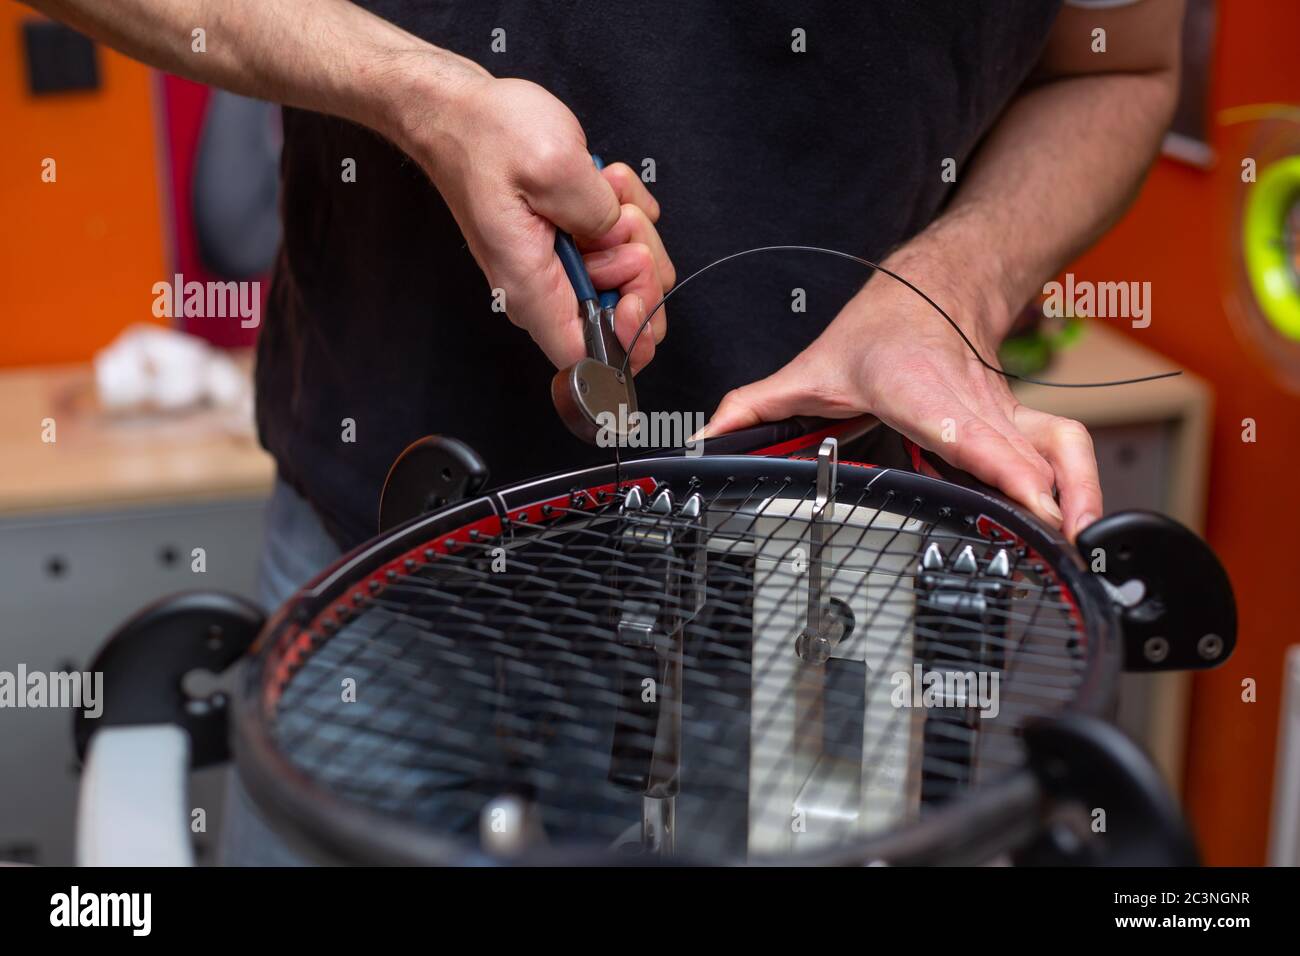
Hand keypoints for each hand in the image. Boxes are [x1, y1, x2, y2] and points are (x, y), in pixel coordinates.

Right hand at [398, 72, 673, 371]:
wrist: (458, 114)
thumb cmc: (488, 137)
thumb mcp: (553, 166)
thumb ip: (598, 214)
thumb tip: (621, 239)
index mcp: (532, 288)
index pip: (590, 359)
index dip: (628, 339)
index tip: (635, 295)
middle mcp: (547, 289)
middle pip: (626, 316)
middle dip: (642, 266)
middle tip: (617, 219)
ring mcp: (564, 267)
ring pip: (634, 275)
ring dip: (634, 227)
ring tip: (602, 188)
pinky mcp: (576, 242)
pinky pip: (627, 241)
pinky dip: (626, 208)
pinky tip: (601, 183)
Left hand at [695, 245, 1102, 540]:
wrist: (933, 288)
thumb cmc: (878, 333)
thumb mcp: (810, 368)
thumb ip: (755, 407)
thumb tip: (707, 438)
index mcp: (919, 391)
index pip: (965, 429)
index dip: (1001, 464)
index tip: (1029, 499)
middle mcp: (971, 403)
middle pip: (1022, 450)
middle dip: (1049, 500)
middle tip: (1060, 552)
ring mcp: (1004, 413)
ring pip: (1060, 445)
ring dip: (1081, 491)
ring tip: (1082, 546)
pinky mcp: (1023, 424)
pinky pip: (1066, 451)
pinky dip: (1083, 487)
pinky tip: (1081, 529)